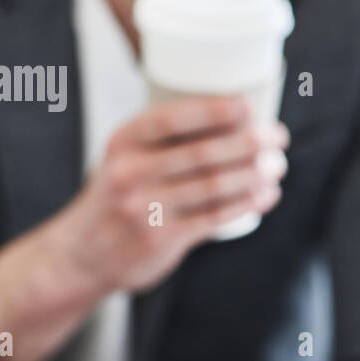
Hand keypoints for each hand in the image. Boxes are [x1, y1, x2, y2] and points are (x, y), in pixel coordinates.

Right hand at [0, 95, 287, 360]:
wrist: (81, 255)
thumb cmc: (119, 195)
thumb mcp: (123, 157)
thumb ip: (165, 140)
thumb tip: (239, 120)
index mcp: (122, 141)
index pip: (172, 117)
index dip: (215, 109)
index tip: (249, 105)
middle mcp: (129, 172)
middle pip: (203, 153)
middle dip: (249, 142)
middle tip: (279, 136)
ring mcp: (144, 208)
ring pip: (214, 186)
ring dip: (255, 173)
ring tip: (278, 165)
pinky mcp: (161, 239)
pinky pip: (214, 217)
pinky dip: (247, 204)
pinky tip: (267, 194)